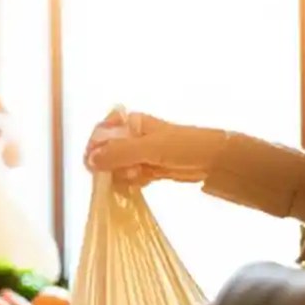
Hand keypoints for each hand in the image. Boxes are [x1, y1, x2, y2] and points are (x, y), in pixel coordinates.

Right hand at [82, 109, 228, 185]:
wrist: (214, 161)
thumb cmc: (183, 145)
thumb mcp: (148, 147)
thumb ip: (118, 153)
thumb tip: (90, 160)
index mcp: (131, 122)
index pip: (101, 132)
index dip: (95, 147)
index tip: (95, 162)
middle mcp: (132, 137)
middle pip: (106, 152)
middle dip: (111, 165)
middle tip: (124, 170)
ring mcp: (140, 154)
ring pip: (117, 167)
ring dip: (123, 175)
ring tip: (139, 176)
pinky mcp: (149, 168)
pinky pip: (130, 177)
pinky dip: (133, 182)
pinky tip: (143, 181)